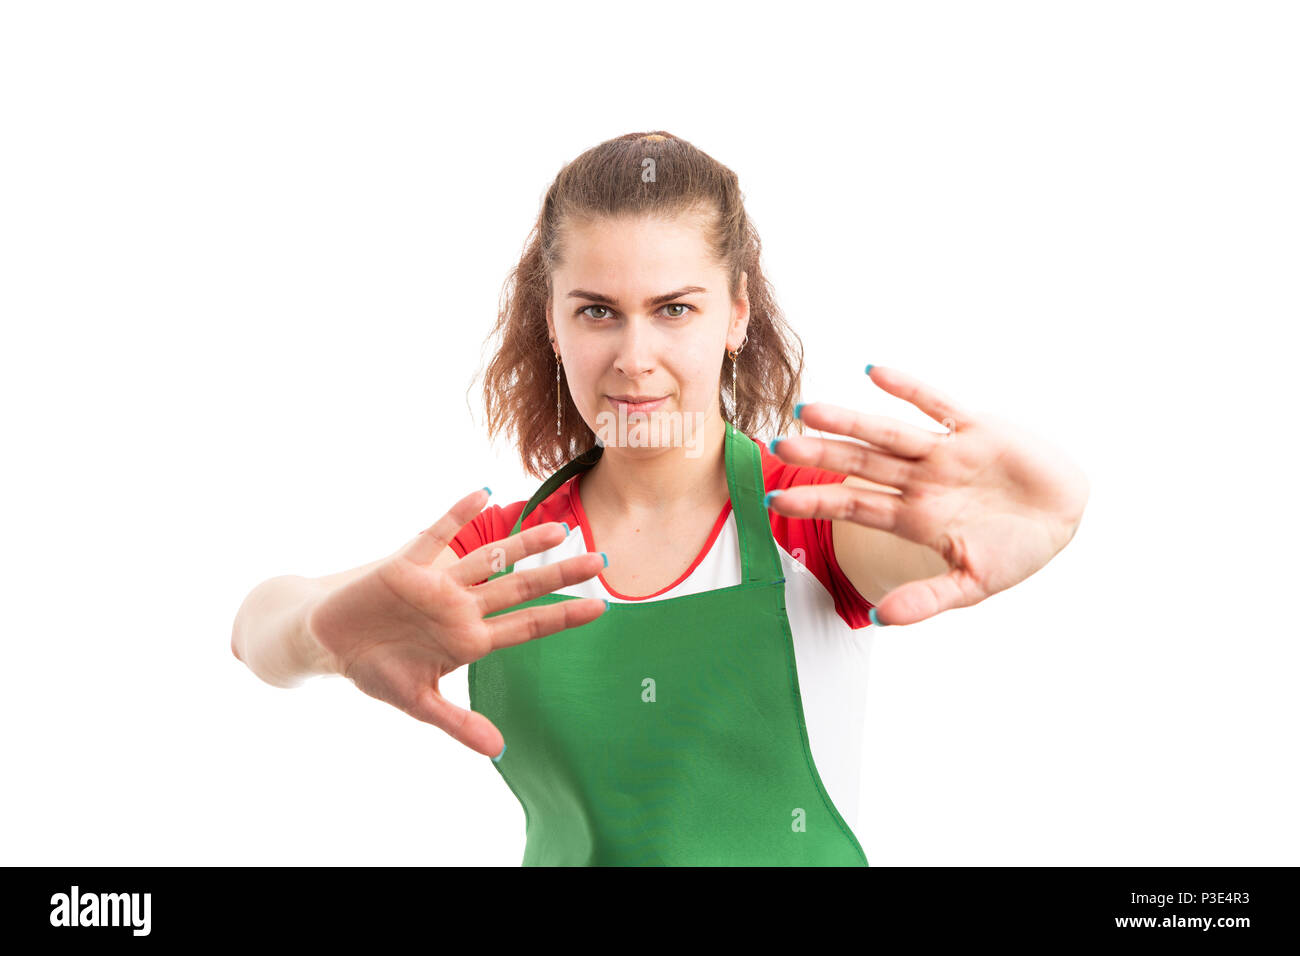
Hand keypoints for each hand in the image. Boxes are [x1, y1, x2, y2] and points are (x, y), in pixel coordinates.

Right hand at [305, 488, 607, 757]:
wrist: (329, 645)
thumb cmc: (378, 670)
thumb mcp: (418, 703)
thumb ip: (458, 723)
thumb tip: (497, 751)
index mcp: (470, 639)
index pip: (527, 626)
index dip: (563, 617)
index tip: (601, 609)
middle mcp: (462, 607)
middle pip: (521, 587)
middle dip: (559, 575)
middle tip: (600, 560)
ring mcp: (437, 585)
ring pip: (488, 559)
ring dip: (522, 544)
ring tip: (559, 528)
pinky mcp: (405, 566)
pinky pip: (433, 536)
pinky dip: (456, 515)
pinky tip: (481, 495)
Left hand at [767, 365, 1089, 625]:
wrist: (1065, 517)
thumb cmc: (1014, 551)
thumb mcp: (971, 585)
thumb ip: (926, 600)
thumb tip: (878, 619)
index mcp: (913, 516)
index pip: (853, 506)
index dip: (815, 502)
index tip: (773, 502)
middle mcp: (920, 481)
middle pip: (860, 465)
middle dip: (820, 456)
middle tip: (777, 445)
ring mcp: (944, 454)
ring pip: (888, 434)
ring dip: (850, 422)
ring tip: (809, 409)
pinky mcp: (976, 430)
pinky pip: (936, 405)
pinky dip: (908, 388)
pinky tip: (873, 372)